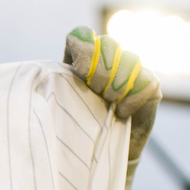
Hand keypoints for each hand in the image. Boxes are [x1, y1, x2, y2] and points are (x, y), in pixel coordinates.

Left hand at [63, 27, 160, 189]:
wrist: (101, 153)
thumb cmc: (76, 129)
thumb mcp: (59, 108)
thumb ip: (53, 89)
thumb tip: (40, 80)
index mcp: (82, 59)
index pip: (81, 35)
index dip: (83, 47)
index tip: (81, 71)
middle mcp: (109, 59)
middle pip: (108, 42)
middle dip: (101, 68)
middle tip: (95, 91)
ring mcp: (132, 70)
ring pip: (131, 59)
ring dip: (117, 84)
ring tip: (108, 103)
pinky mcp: (149, 85)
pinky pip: (146, 80)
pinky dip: (133, 99)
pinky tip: (122, 113)